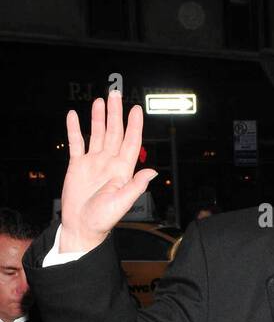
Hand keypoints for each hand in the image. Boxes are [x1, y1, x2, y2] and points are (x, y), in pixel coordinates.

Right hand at [61, 91, 156, 252]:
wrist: (81, 227)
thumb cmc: (102, 220)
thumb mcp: (121, 203)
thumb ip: (136, 186)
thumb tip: (152, 172)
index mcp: (122, 171)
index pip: (131, 143)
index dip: (134, 126)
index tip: (136, 110)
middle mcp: (109, 163)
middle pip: (114, 133)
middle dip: (116, 114)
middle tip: (116, 94)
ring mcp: (93, 163)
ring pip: (97, 134)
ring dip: (99, 117)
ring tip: (100, 101)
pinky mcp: (78, 165)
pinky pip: (76, 143)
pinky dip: (75, 129)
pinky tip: (73, 116)